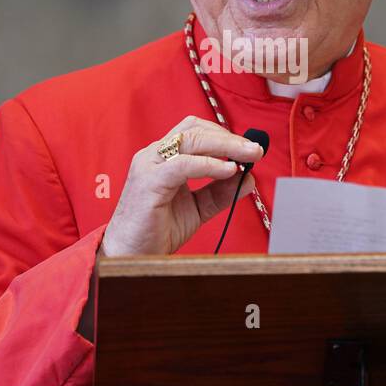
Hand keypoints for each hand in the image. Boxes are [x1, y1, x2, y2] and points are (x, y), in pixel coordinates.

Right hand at [100, 116, 264, 256]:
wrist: (129, 255)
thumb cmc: (156, 230)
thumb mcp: (197, 208)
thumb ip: (219, 193)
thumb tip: (248, 179)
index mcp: (163, 157)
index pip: (196, 131)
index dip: (225, 135)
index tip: (250, 148)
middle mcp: (153, 155)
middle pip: (195, 129)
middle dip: (229, 137)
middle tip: (256, 150)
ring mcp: (149, 166)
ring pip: (190, 140)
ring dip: (225, 146)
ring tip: (248, 156)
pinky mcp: (148, 182)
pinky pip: (182, 165)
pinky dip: (209, 165)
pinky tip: (228, 171)